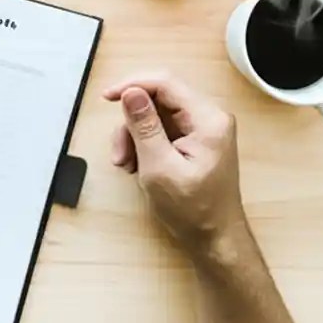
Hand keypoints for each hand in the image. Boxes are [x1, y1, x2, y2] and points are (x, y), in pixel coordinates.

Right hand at [103, 74, 247, 257]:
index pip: (166, 83)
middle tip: (119, 152)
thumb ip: (144, 127)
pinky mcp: (194, 140)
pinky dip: (144, 144)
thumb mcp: (159, 168)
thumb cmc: (193, 210)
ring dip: (134, 137)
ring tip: (127, 165)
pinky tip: (138, 166)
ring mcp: (202, 129)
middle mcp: (208, 117)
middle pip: (158, 99)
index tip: (107, 98)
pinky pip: (161, 129)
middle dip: (132, 123)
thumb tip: (130, 92)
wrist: (214, 238)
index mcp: (208, 120)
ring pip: (155, 115)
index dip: (133, 85)